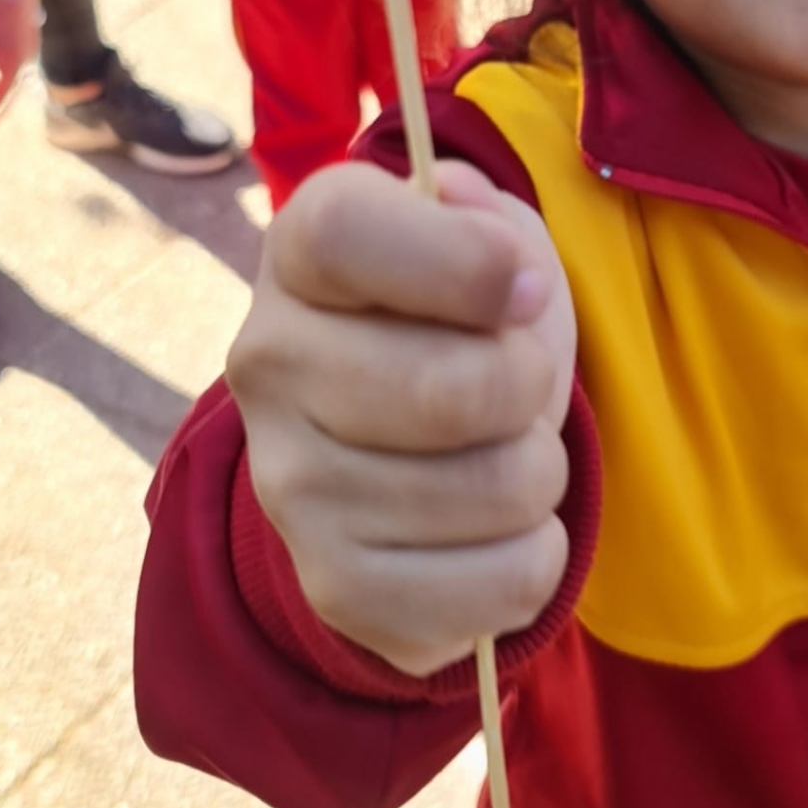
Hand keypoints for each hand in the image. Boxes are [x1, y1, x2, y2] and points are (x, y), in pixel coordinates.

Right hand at [228, 159, 576, 676]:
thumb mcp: (480, 232)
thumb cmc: (456, 310)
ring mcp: (291, 488)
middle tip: (518, 378)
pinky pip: (505, 587)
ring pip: (498, 491)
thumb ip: (488, 220)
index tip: (525, 289)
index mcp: (298, 254)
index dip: (464, 263)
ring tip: (502, 447)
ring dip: (539, 468)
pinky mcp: (337, 588)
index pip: (346, 235)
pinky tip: (494, 524)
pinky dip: (536, 555)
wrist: (400, 429)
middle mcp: (268, 364)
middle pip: (450, 391)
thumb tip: (507, 268)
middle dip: (530, 382)